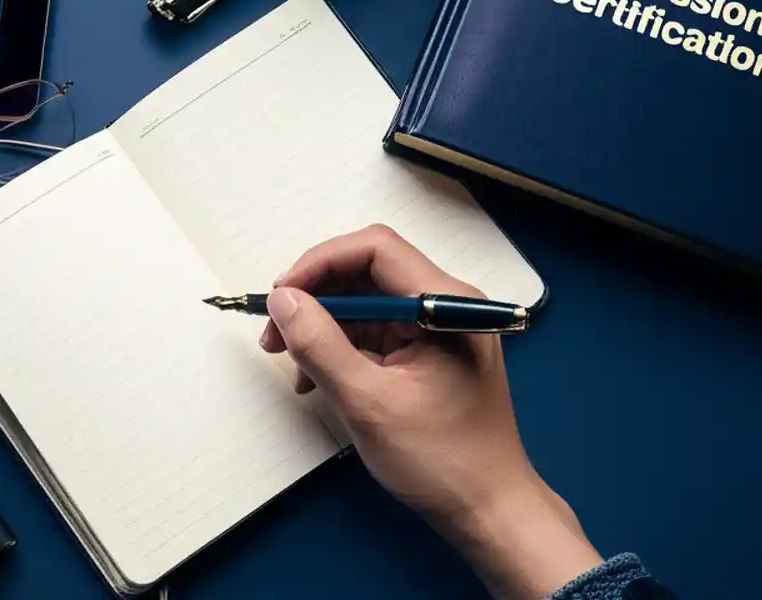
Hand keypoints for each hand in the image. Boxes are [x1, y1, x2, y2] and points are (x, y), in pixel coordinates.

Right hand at [261, 225, 601, 599]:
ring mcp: (436, 329)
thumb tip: (282, 300)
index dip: (320, 262)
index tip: (281, 295)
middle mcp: (444, 305)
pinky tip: (315, 379)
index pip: (376, 249)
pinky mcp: (425, 353)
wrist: (487, 510)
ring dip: (321, 326)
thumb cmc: (442, 460)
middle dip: (315, 297)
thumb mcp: (369, 403)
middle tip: (274, 333)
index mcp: (446, 304)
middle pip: (366, 272)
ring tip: (289, 361)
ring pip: (364, 303)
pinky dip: (339, 349)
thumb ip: (321, 346)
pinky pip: (373, 333)